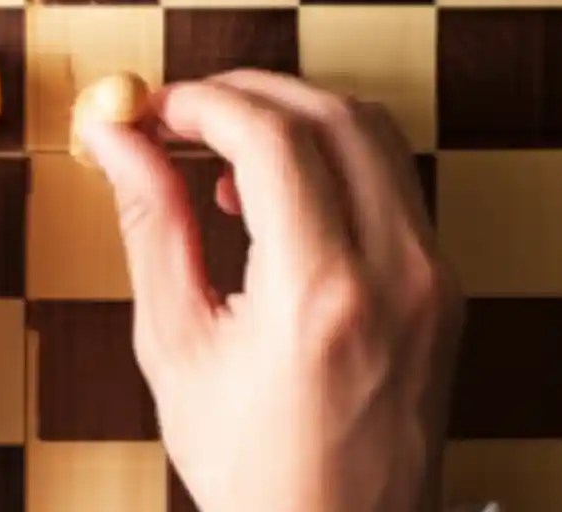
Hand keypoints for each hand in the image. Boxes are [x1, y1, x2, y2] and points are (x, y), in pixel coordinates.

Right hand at [82, 71, 464, 511]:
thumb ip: (150, 226)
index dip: (202, 103)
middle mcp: (398, 274)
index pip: (272, 138)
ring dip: (291, 118)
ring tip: (221, 153)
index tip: (156, 110)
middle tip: (182, 114)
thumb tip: (118, 143)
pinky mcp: (443, 284)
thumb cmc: (254, 467)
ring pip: (372, 133)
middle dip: (246, 93)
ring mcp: (434, 277)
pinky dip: (328, 158)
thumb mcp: (177, 345)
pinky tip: (272, 194)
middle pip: (332, 114)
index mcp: (321, 295)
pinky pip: (390, 180)